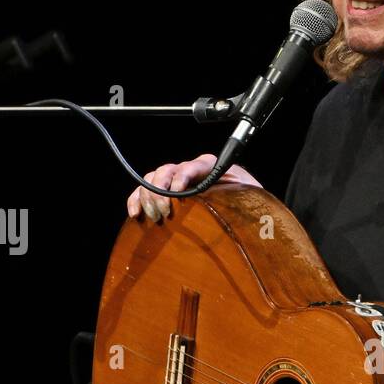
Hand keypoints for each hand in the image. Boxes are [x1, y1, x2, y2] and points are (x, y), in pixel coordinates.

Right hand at [127, 154, 260, 221]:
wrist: (241, 204)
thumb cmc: (245, 199)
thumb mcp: (248, 195)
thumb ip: (240, 194)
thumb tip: (235, 202)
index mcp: (210, 167)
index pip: (191, 166)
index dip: (182, 177)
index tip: (177, 193)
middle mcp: (189, 170)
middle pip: (166, 171)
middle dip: (161, 190)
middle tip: (165, 212)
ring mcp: (175, 180)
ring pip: (152, 178)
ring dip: (149, 197)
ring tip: (155, 217)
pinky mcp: (165, 192)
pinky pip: (144, 191)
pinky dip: (136, 200)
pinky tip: (135, 214)